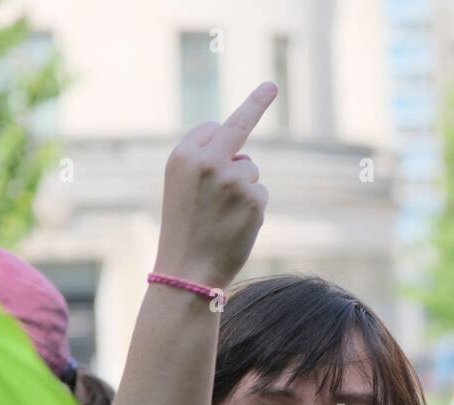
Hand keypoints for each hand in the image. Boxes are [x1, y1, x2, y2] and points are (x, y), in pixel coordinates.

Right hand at [153, 82, 277, 291]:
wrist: (187, 271)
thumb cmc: (184, 230)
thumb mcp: (183, 189)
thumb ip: (206, 163)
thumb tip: (245, 158)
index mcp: (183, 155)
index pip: (211, 128)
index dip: (219, 134)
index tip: (259, 90)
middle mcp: (207, 161)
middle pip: (237, 130)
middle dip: (256, 101)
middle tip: (270, 85)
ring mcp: (233, 178)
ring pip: (250, 169)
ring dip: (243, 187)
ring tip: (222, 216)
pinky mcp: (253, 198)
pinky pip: (260, 192)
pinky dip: (253, 208)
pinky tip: (236, 225)